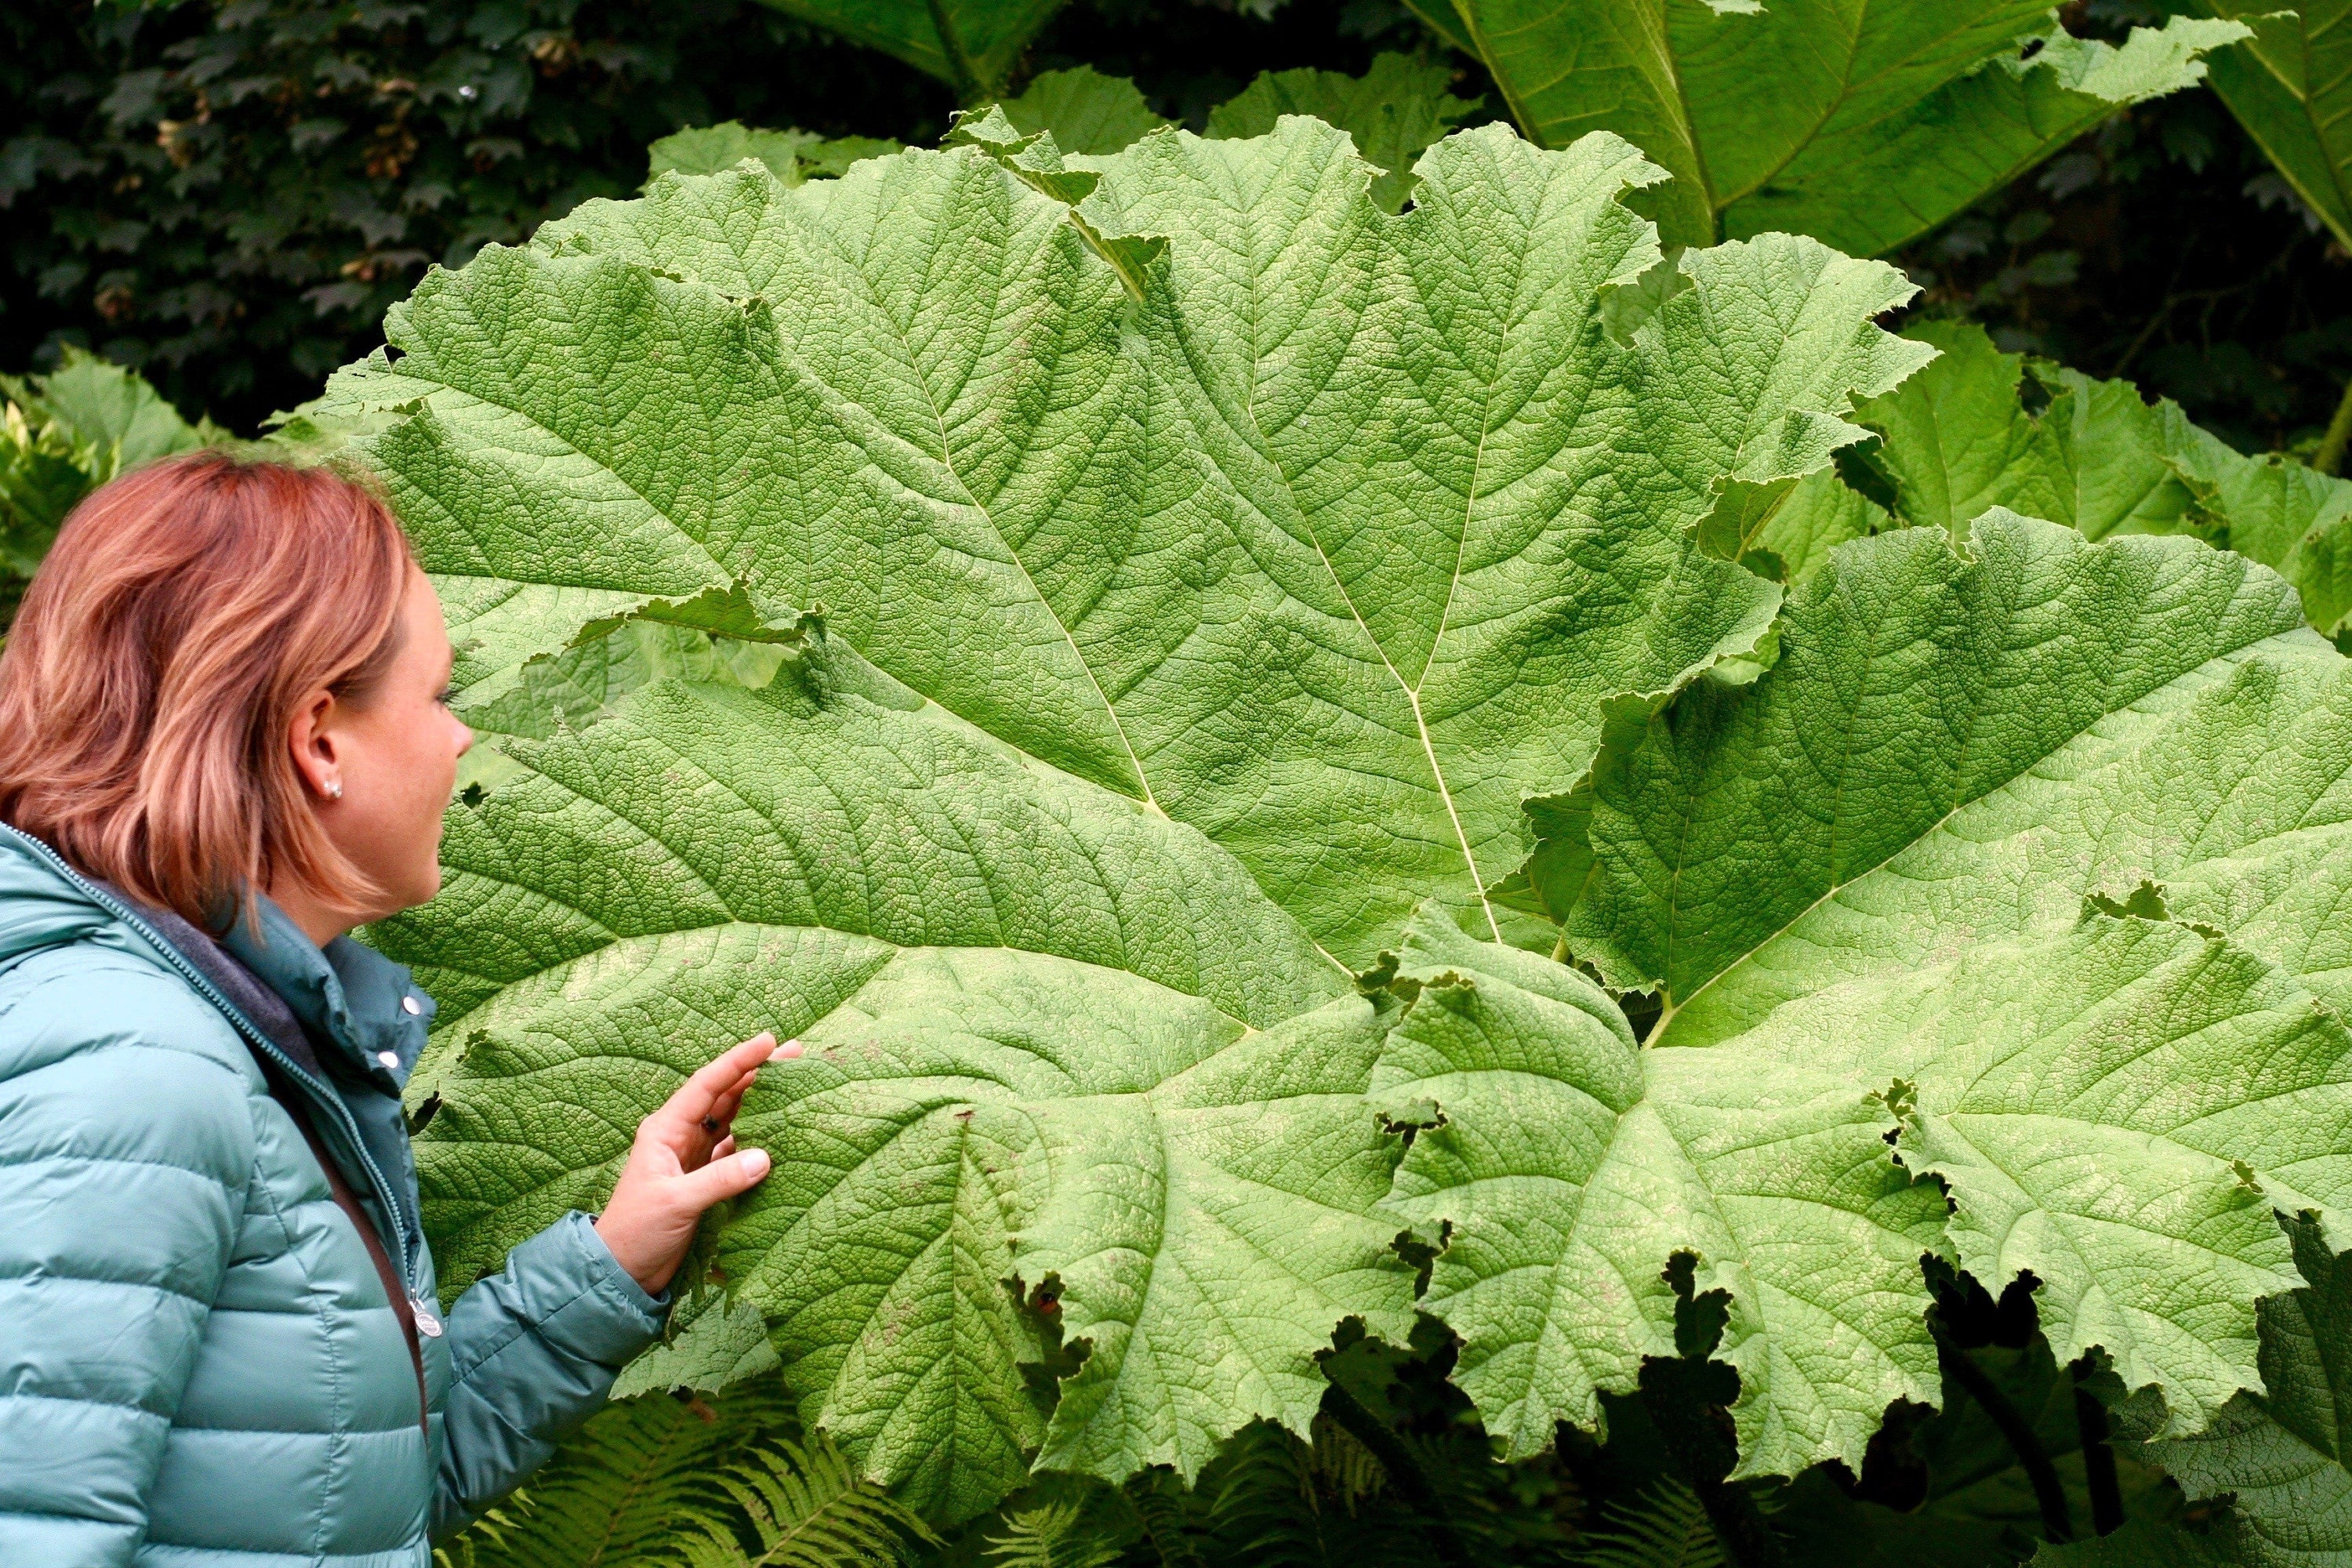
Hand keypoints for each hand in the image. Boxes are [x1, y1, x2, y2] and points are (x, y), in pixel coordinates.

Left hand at [593, 1031, 800, 1295]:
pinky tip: (781, 1135)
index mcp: (665, 1129)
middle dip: (758, 1074)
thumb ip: (720, 1179)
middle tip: (795, 1055)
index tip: (769, 1041)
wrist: (621, 1271)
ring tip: (795, 1086)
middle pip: (724, 1096)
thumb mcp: (677, 1202)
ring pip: (733, 1121)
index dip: (739, 1061)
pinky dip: (758, 1141)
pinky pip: (736, 1151)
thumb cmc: (637, 1230)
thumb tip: (766, 1157)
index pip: (707, 1085)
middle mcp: (680, 1136)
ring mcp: (693, 1157)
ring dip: (761, 1104)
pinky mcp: (704, 1180)